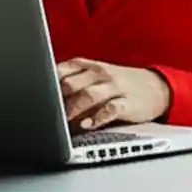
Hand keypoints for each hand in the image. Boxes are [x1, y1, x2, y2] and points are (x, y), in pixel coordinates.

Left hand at [55, 57, 170, 130]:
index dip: (46, 82)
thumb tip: (44, 94)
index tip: (34, 93)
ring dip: (73, 108)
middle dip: (56, 98)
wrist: (157, 86)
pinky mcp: (128, 103)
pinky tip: (88, 125)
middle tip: (44, 111)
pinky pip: (111, 109)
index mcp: (89, 66)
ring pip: (89, 95)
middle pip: (72, 83)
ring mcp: (115, 87)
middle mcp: (100, 74)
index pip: (62, 69)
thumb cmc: (120, 83)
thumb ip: (73, 81)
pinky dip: (97, 117)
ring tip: (62, 120)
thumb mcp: (97, 76)